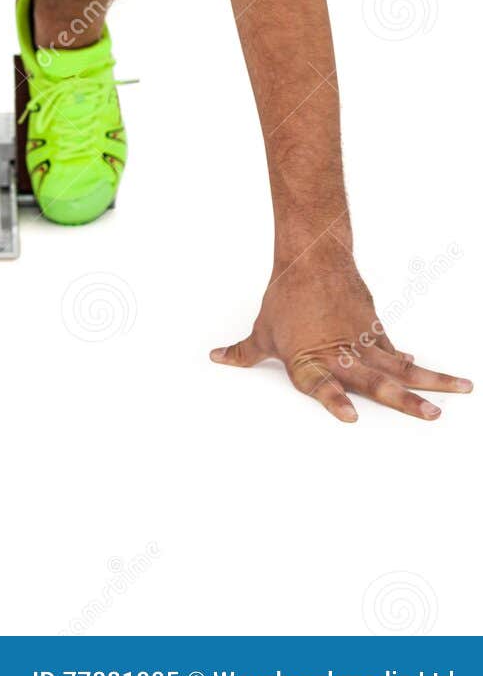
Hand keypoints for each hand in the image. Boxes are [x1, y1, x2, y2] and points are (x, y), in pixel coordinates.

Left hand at [210, 236, 471, 421]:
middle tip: (432, 417)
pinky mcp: (372, 328)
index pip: (322, 386)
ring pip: (400, 366)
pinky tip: (425, 371)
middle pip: (376, 380)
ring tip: (461, 389)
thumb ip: (243, 353)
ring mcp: (361, 341)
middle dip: (405, 401)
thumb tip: (217, 358)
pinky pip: (393, 351)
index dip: (334, 400)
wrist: (311, 258)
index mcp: (310, 361)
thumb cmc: (284, 298)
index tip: (351, 416)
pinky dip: (409, 362)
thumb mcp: (262, 331)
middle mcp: (341, 354)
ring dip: (430, 380)